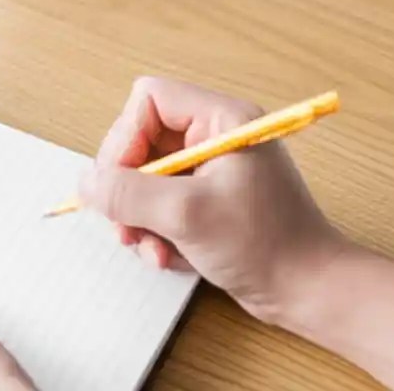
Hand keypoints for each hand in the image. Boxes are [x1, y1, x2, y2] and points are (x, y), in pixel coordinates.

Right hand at [77, 76, 347, 322]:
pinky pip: (159, 202)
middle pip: (139, 140)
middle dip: (127, 186)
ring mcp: (210, 170)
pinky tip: (167, 255)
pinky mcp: (207, 200)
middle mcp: (213, 137)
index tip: (120, 182)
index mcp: (221, 120)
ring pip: (144, 176)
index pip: (148, 101)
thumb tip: (84, 181)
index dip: (125, 139)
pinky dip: (153, 230)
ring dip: (137, 215)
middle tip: (125, 223)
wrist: (310, 292)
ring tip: (148, 247)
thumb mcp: (187, 215)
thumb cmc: (265, 245)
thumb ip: (128, 193)